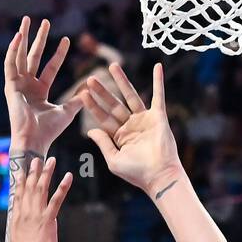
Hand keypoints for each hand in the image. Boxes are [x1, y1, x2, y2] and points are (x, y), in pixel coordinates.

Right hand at [5, 17, 80, 153]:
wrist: (34, 140)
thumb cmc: (48, 131)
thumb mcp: (66, 112)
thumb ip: (77, 99)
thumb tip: (90, 87)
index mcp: (39, 92)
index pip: (50, 67)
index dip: (58, 53)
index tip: (67, 39)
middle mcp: (27, 86)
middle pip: (33, 56)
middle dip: (38, 38)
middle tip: (45, 21)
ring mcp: (17, 85)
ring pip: (19, 55)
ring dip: (22, 37)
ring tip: (27, 20)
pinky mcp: (10, 86)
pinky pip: (9, 64)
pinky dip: (12, 50)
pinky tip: (18, 36)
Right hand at [9, 156, 71, 241]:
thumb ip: (25, 233)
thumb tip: (32, 229)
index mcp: (16, 220)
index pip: (18, 196)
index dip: (20, 181)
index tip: (21, 170)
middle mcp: (24, 215)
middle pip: (28, 188)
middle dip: (33, 172)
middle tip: (37, 159)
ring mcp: (35, 217)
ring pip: (41, 189)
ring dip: (47, 173)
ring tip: (52, 160)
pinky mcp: (47, 222)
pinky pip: (56, 200)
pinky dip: (63, 187)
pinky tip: (68, 177)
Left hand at [84, 62, 180, 194]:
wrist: (159, 175)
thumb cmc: (137, 172)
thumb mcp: (113, 160)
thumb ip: (103, 143)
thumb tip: (90, 130)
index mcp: (119, 137)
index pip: (103, 118)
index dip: (93, 106)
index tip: (82, 95)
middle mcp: (131, 126)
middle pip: (113, 104)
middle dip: (102, 92)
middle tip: (90, 79)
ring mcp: (144, 120)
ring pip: (131, 95)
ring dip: (122, 81)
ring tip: (112, 65)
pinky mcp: (158, 116)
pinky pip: (158, 95)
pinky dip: (158, 81)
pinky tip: (157, 67)